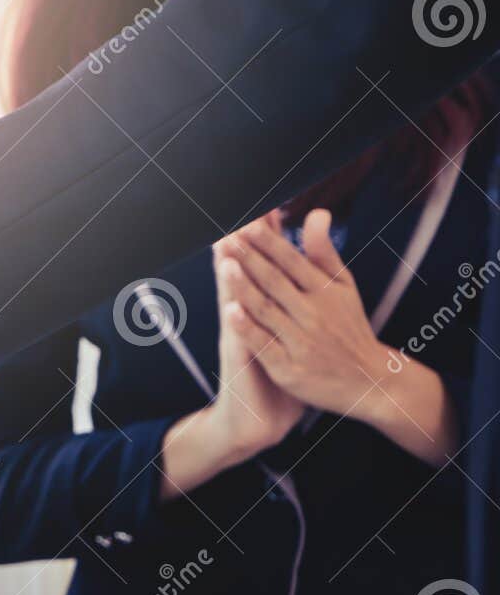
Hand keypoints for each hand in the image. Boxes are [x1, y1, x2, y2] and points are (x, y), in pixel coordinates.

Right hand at [207, 212, 305, 453]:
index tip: (267, 210)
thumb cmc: (275, 378)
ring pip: (233, 300)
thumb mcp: (284, 338)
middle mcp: (243, 319)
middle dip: (242, 246)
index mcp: (257, 310)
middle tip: (240, 215)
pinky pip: (238, 340)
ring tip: (225, 246)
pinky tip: (231, 306)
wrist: (255, 421)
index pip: (261, 267)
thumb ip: (291, 305)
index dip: (264, 240)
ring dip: (230, 275)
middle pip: (241, 275)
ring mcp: (238, 339)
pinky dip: (235, 322)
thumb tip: (302, 278)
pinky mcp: (240, 364)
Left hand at [215, 206, 458, 463]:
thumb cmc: (348, 326)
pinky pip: (265, 345)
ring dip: (245, 288)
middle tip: (227, 237)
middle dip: (250, 258)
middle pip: (276, 282)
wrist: (370, 383)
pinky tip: (230, 310)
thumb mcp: (342, 287)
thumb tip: (317, 212)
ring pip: (267, 311)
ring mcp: (302, 342)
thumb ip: (323, 251)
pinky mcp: (290, 369)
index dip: (269, 242)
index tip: (246, 224)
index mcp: (325, 291)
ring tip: (224, 265)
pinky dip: (248, 328)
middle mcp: (314, 314)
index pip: (292, 261)